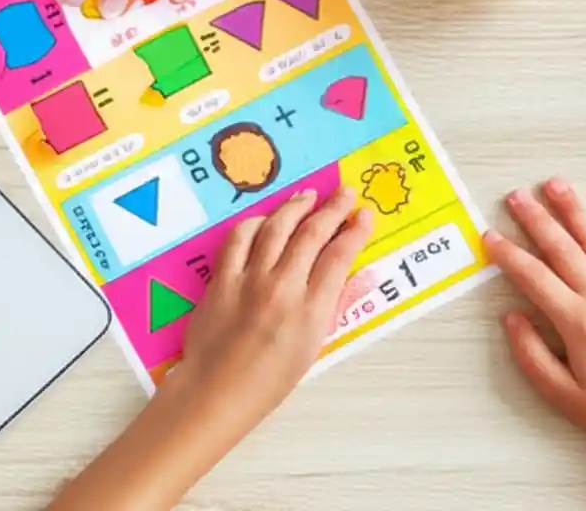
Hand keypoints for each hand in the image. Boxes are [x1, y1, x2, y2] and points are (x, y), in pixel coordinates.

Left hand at [49, 187, 371, 510]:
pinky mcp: (222, 279)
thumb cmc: (268, 378)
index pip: (340, 256)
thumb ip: (340, 304)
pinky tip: (266, 219)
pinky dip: (256, 223)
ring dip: (296, 207)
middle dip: (333, 209)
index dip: (356, 231)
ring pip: (277, 227)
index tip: (364, 217)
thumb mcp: (315, 345)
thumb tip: (368, 276)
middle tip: (345, 194)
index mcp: (311, 310)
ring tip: (309, 196)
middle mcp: (282, 289)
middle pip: (312, 234)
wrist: (217, 390)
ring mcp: (249, 281)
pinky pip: (239, 238)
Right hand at [487, 178, 585, 453]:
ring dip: (574, 211)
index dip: (507, 254)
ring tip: (556, 185)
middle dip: (536, 219)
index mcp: (576, 322)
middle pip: (562, 249)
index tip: (489, 236)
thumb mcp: (561, 393)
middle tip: (515, 196)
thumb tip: (511, 318)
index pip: (533, 277)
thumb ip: (530, 354)